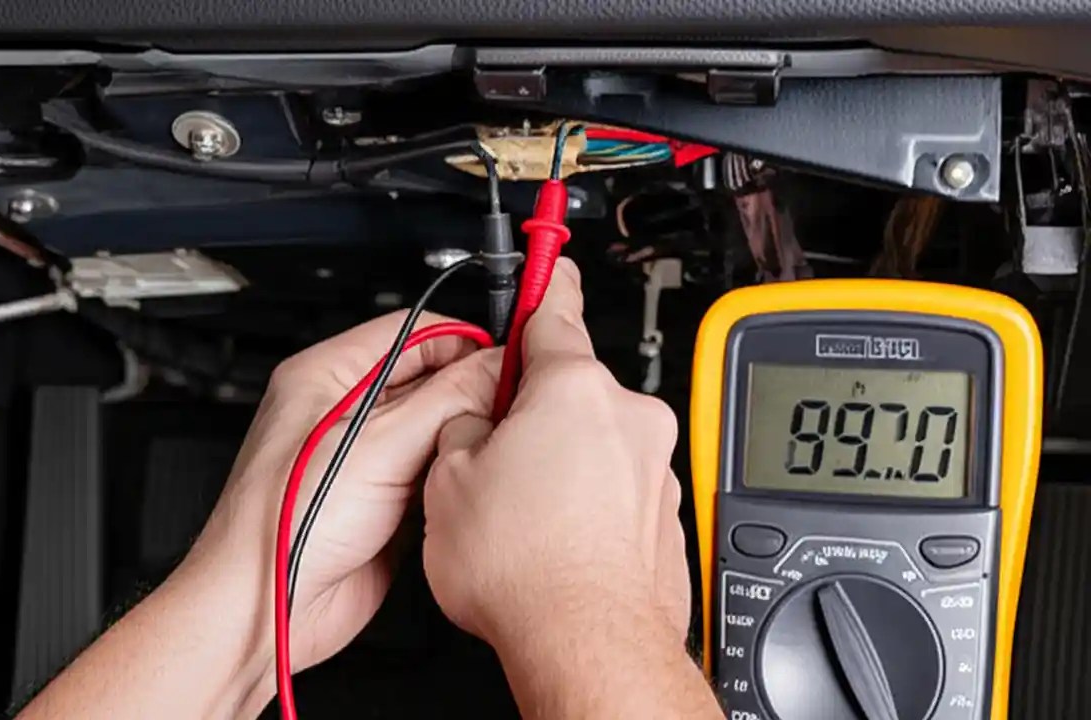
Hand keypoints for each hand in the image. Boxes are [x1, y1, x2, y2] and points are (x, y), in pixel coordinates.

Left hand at [19, 312, 498, 719]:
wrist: (270, 609)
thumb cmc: (283, 528)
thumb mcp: (379, 445)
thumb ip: (448, 400)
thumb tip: (495, 369)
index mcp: (326, 376)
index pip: (411, 331)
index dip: (462, 340)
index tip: (504, 358)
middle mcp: (343, 413)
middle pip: (428, 380)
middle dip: (469, 393)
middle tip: (506, 406)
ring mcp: (363, 458)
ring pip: (435, 429)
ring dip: (462, 440)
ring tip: (484, 448)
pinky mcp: (381, 500)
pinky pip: (433, 474)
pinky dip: (453, 478)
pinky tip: (463, 487)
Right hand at [423, 259, 717, 717]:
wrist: (585, 642)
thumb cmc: (524, 567)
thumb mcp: (449, 479)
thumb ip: (462, 429)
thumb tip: (474, 428)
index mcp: (573, 388)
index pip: (556, 311)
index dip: (545, 283)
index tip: (551, 263)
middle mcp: (627, 418)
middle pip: (570, 389)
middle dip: (533, 413)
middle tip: (493, 455)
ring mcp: (654, 468)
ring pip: (595, 444)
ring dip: (561, 464)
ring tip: (521, 518)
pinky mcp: (667, 515)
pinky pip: (618, 489)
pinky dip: (589, 504)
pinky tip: (555, 542)